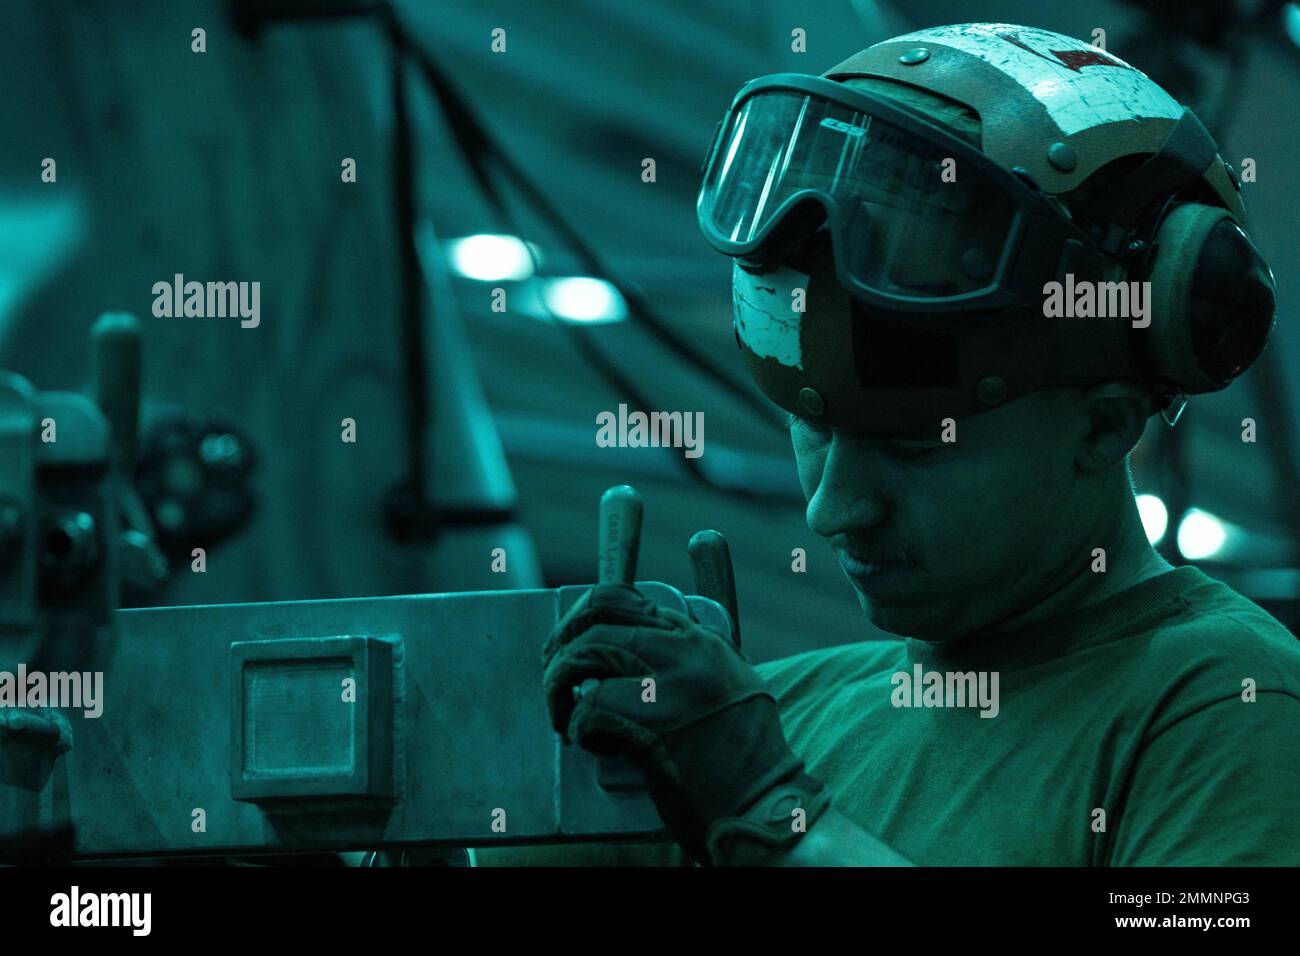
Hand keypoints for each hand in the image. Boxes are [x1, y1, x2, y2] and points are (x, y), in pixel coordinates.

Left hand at [542, 582, 824, 863]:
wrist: (760, 804)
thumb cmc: (740, 755)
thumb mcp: (728, 686)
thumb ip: (686, 661)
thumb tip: (627, 648)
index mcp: (702, 641)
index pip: (632, 601)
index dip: (590, 614)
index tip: (571, 636)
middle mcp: (687, 653)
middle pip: (601, 618)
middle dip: (564, 642)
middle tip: (553, 671)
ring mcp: (670, 685)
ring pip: (588, 653)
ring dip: (560, 685)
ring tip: (564, 712)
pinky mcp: (653, 724)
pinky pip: (592, 707)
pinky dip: (581, 727)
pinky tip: (592, 742)